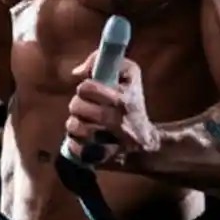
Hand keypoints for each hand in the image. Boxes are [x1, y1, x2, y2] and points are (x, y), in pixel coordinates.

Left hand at [62, 50, 155, 165]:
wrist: (145, 143)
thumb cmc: (133, 103)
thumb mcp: (131, 75)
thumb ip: (103, 61)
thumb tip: (76, 72)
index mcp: (123, 100)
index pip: (87, 87)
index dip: (86, 87)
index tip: (92, 91)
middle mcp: (117, 121)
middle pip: (77, 106)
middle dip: (78, 105)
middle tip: (87, 107)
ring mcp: (108, 142)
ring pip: (74, 126)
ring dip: (75, 123)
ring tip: (84, 122)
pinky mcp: (98, 158)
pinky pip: (74, 148)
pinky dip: (75, 143)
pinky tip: (84, 139)